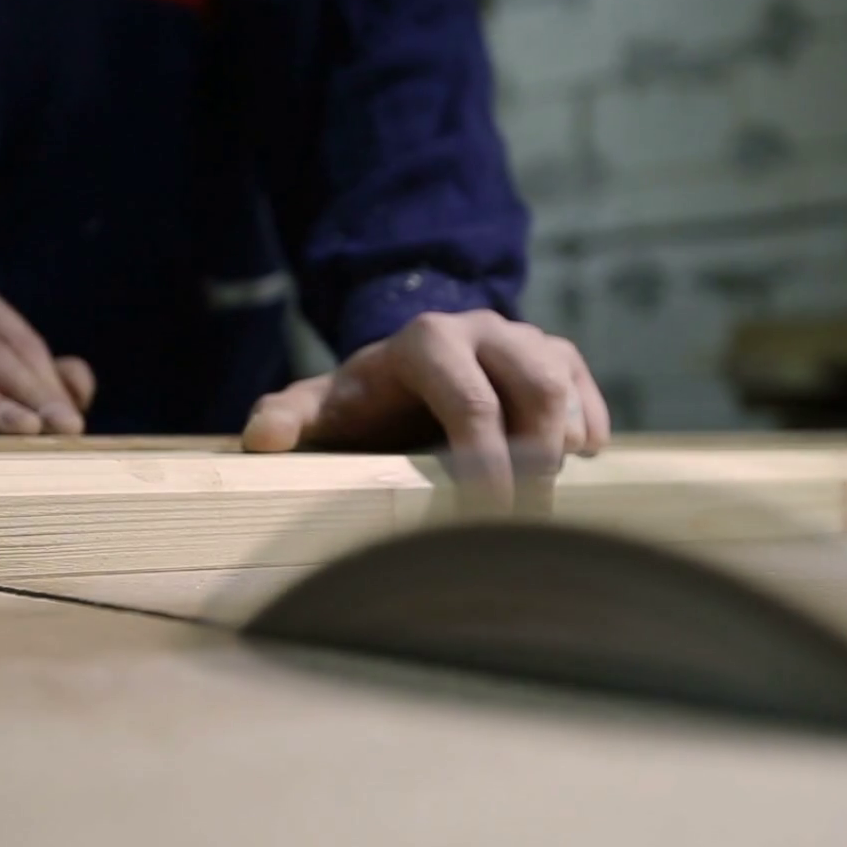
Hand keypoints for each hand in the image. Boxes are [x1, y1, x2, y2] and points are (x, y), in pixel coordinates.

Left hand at [241, 309, 609, 504]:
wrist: (401, 365)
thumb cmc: (363, 399)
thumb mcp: (324, 406)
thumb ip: (289, 417)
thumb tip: (260, 439)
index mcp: (424, 341)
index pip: (470, 400)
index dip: (487, 458)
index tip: (489, 512)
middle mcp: (480, 329)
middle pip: (531, 384)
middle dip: (536, 454)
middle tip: (527, 517)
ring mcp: (520, 336)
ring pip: (561, 377)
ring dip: (561, 437)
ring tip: (548, 495)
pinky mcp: (552, 352)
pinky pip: (581, 378)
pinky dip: (586, 420)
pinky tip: (583, 460)